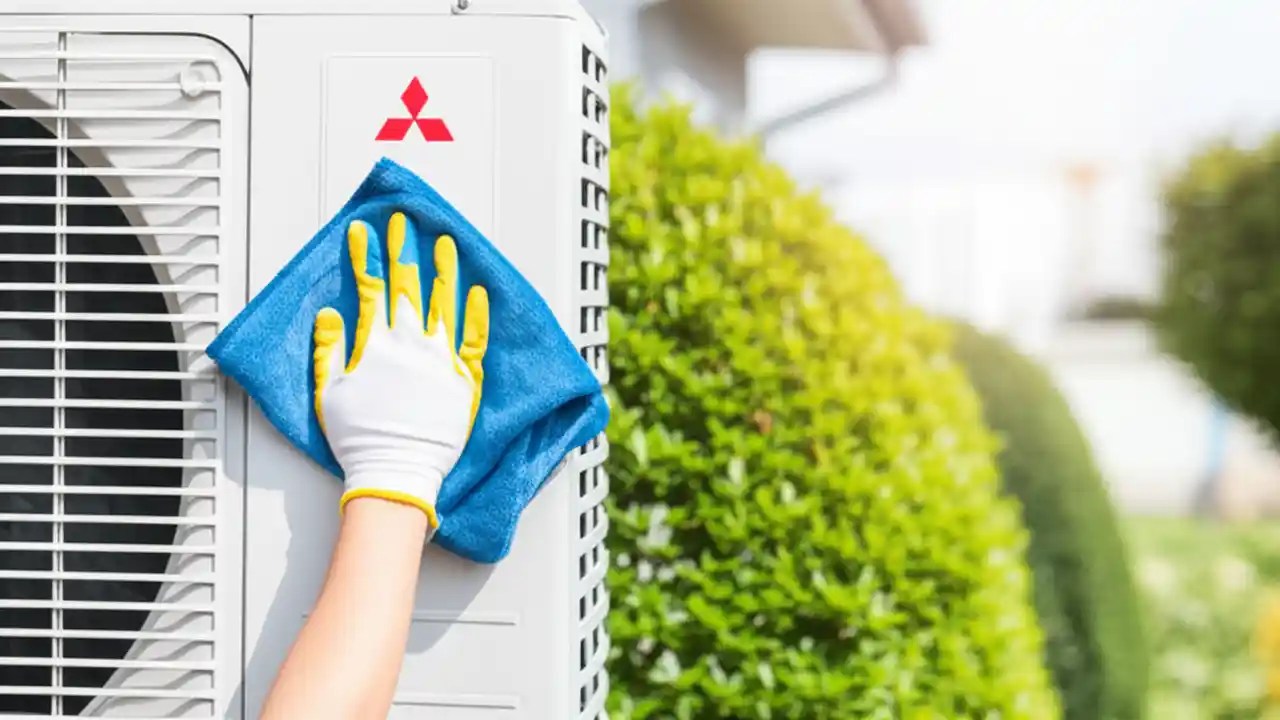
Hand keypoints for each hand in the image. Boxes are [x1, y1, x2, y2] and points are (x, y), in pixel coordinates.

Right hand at [311, 212, 488, 529]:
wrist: (396, 471)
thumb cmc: (360, 438)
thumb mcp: (329, 392)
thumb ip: (329, 348)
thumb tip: (329, 314)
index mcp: (377, 344)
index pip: (371, 287)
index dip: (366, 255)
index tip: (363, 230)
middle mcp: (411, 344)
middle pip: (407, 285)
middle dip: (404, 249)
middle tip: (404, 221)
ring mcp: (441, 358)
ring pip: (445, 301)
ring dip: (444, 268)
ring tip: (446, 241)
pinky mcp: (465, 378)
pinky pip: (474, 337)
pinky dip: (477, 312)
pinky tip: (479, 290)